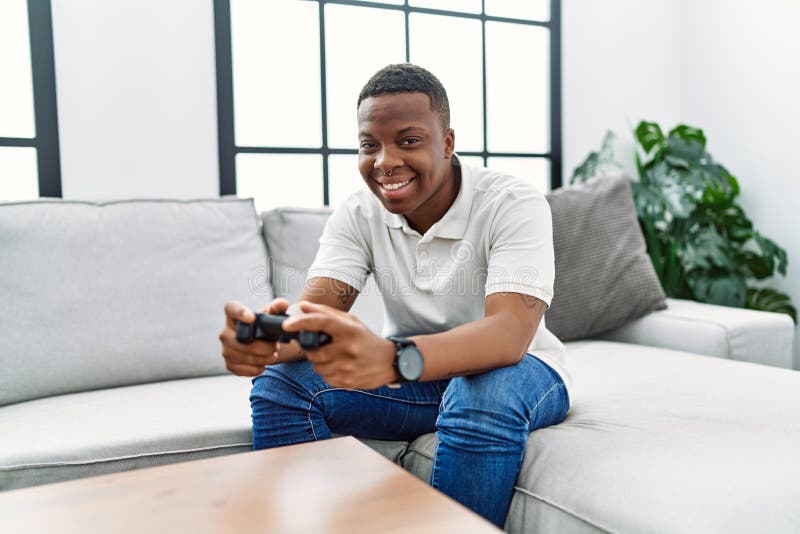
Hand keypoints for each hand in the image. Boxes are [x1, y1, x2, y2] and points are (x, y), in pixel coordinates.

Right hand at [218, 298, 289, 375]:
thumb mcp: (271, 315)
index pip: (231, 309)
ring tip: (272, 353)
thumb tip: (282, 304)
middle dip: (262, 346)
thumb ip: (278, 307)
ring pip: (245, 357)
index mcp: (234, 314)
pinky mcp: (230, 365)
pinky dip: (259, 367)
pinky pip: (246, 369)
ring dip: (264, 357)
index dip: (240, 313)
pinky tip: (264, 362)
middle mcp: (225, 332)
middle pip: (240, 340)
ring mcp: (225, 350)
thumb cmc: (264, 326)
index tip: (252, 318)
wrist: (262, 343)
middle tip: (274, 346)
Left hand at [282, 301, 397, 389]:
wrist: (389, 362)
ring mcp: (347, 368)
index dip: (301, 322)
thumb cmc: (366, 339)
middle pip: (313, 351)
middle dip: (314, 349)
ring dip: (321, 361)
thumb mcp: (350, 322)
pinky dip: (328, 372)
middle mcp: (348, 349)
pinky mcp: (347, 382)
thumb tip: (301, 306)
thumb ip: (325, 313)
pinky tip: (341, 366)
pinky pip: (325, 377)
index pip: (321, 322)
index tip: (287, 324)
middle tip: (325, 345)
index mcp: (349, 330)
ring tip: (336, 356)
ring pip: (317, 366)